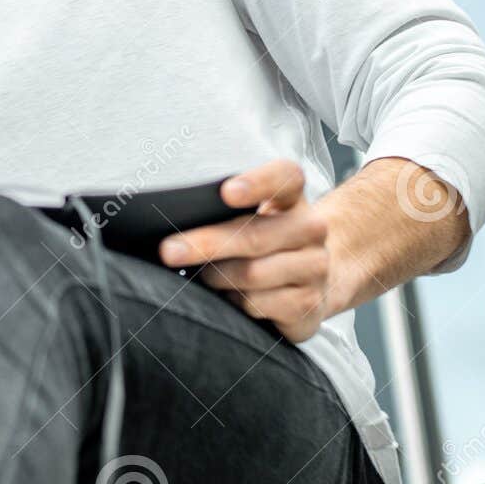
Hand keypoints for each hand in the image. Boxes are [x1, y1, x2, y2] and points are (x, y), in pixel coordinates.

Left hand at [157, 159, 333, 342]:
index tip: (226, 192)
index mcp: (293, 197)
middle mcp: (311, 228)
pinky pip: (259, 305)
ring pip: (253, 274)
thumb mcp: (252, 216)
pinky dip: (234, 302)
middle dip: (206, 244)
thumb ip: (225, 211)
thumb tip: (176, 222)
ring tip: (203, 275)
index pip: (284, 178)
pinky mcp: (309, 304)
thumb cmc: (265, 240)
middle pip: (255, 235)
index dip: (257, 184)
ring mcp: (315, 267)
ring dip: (217, 278)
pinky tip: (229, 297)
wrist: (314, 280)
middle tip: (169, 250)